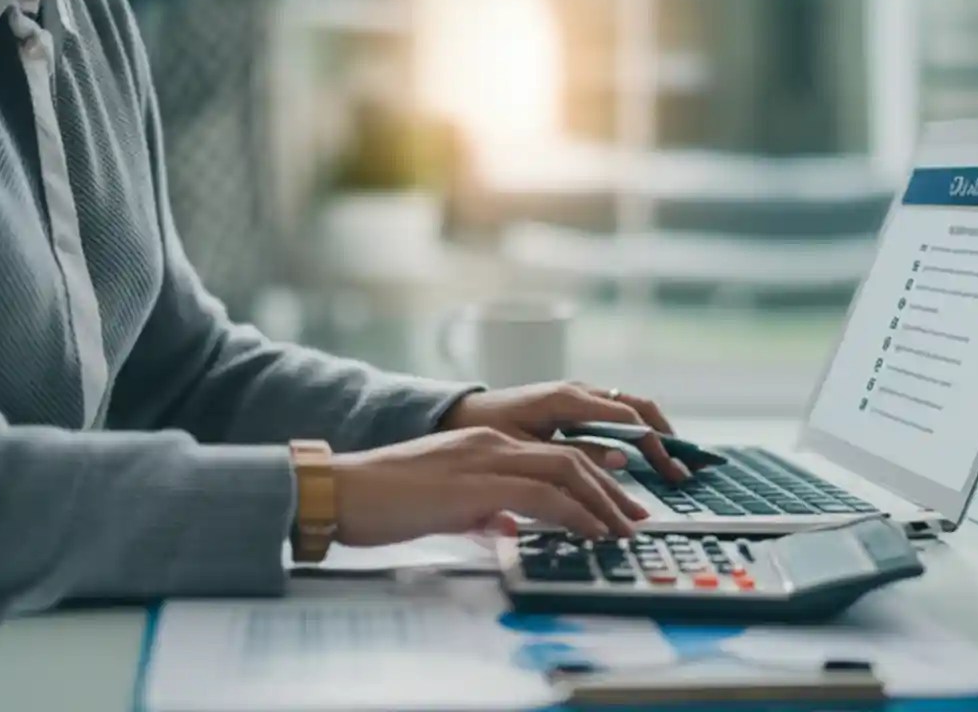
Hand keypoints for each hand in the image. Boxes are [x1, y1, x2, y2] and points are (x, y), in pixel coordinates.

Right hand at [331, 426, 646, 544]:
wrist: (342, 489)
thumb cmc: (383, 499)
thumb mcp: (444, 502)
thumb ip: (480, 507)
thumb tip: (507, 524)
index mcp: (487, 444)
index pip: (556, 456)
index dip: (594, 480)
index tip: (616, 506)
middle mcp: (495, 444)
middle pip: (572, 461)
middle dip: (611, 492)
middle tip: (635, 519)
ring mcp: (488, 460)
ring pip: (567, 473)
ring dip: (603, 504)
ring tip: (623, 530)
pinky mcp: (478, 485)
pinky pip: (544, 497)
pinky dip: (576, 514)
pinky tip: (591, 533)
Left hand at [439, 382, 689, 482]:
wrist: (462, 416)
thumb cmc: (488, 432)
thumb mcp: (528, 449)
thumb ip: (576, 454)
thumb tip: (623, 460)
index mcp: (568, 399)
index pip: (628, 418)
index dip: (655, 446)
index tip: (672, 474)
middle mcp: (579, 391)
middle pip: (637, 409)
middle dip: (664, 439)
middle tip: (681, 474)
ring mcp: (579, 394)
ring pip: (631, 409)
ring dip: (654, 436)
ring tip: (672, 467)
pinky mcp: (576, 404)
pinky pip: (616, 413)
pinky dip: (637, 433)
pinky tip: (645, 458)